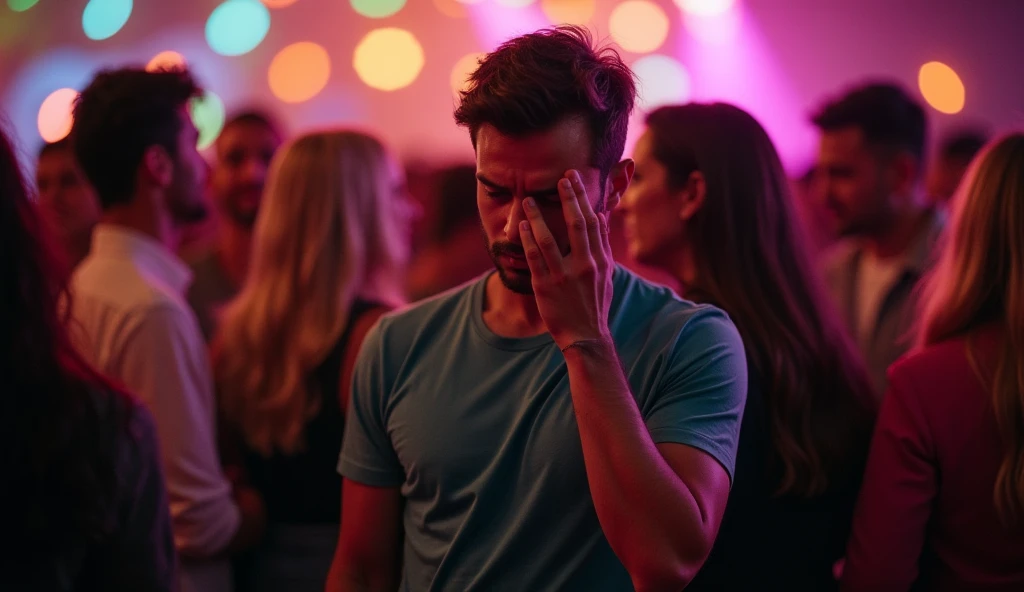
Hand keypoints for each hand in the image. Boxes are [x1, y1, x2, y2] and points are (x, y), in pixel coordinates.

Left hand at [519, 169, 613, 348]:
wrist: (586, 336)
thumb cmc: (595, 302)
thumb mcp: (607, 274)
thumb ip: (602, 245)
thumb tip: (600, 216)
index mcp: (600, 260)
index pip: (592, 221)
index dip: (583, 198)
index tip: (574, 179)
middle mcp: (584, 265)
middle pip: (576, 224)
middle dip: (568, 198)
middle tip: (560, 178)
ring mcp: (563, 276)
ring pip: (550, 239)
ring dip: (538, 217)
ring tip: (528, 199)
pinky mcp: (545, 287)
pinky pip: (535, 259)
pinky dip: (528, 240)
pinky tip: (522, 226)